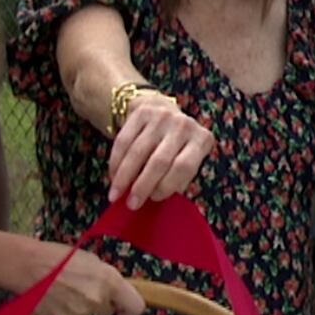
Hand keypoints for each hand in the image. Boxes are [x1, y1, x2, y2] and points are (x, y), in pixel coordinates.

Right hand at [35, 246, 145, 314]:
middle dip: (101, 303)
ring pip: (90, 314)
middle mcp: (98, 299)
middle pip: (109, 312)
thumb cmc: (60, 257)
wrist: (28, 266)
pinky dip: (68, 310)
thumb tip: (117, 292)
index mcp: (109, 280)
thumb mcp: (92, 261)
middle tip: (84, 289)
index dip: (131, 309)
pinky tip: (57, 297)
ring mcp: (81, 313)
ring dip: (83, 306)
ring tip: (66, 289)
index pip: (135, 307)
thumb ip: (108, 279)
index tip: (123, 308)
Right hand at [110, 91, 214, 207]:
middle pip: (159, 161)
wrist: (161, 110)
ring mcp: (162, 116)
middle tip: (131, 204)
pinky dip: (116, 162)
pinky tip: (113, 176)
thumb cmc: (176, 147)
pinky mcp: (141, 112)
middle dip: (142, 186)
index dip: (166, 186)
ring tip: (116, 195)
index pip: (184, 167)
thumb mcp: (185, 159)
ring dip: (124, 177)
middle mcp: (183, 125)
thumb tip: (152, 199)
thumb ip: (176, 179)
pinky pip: (123, 141)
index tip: (153, 199)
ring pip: (138, 152)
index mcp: (201, 140)